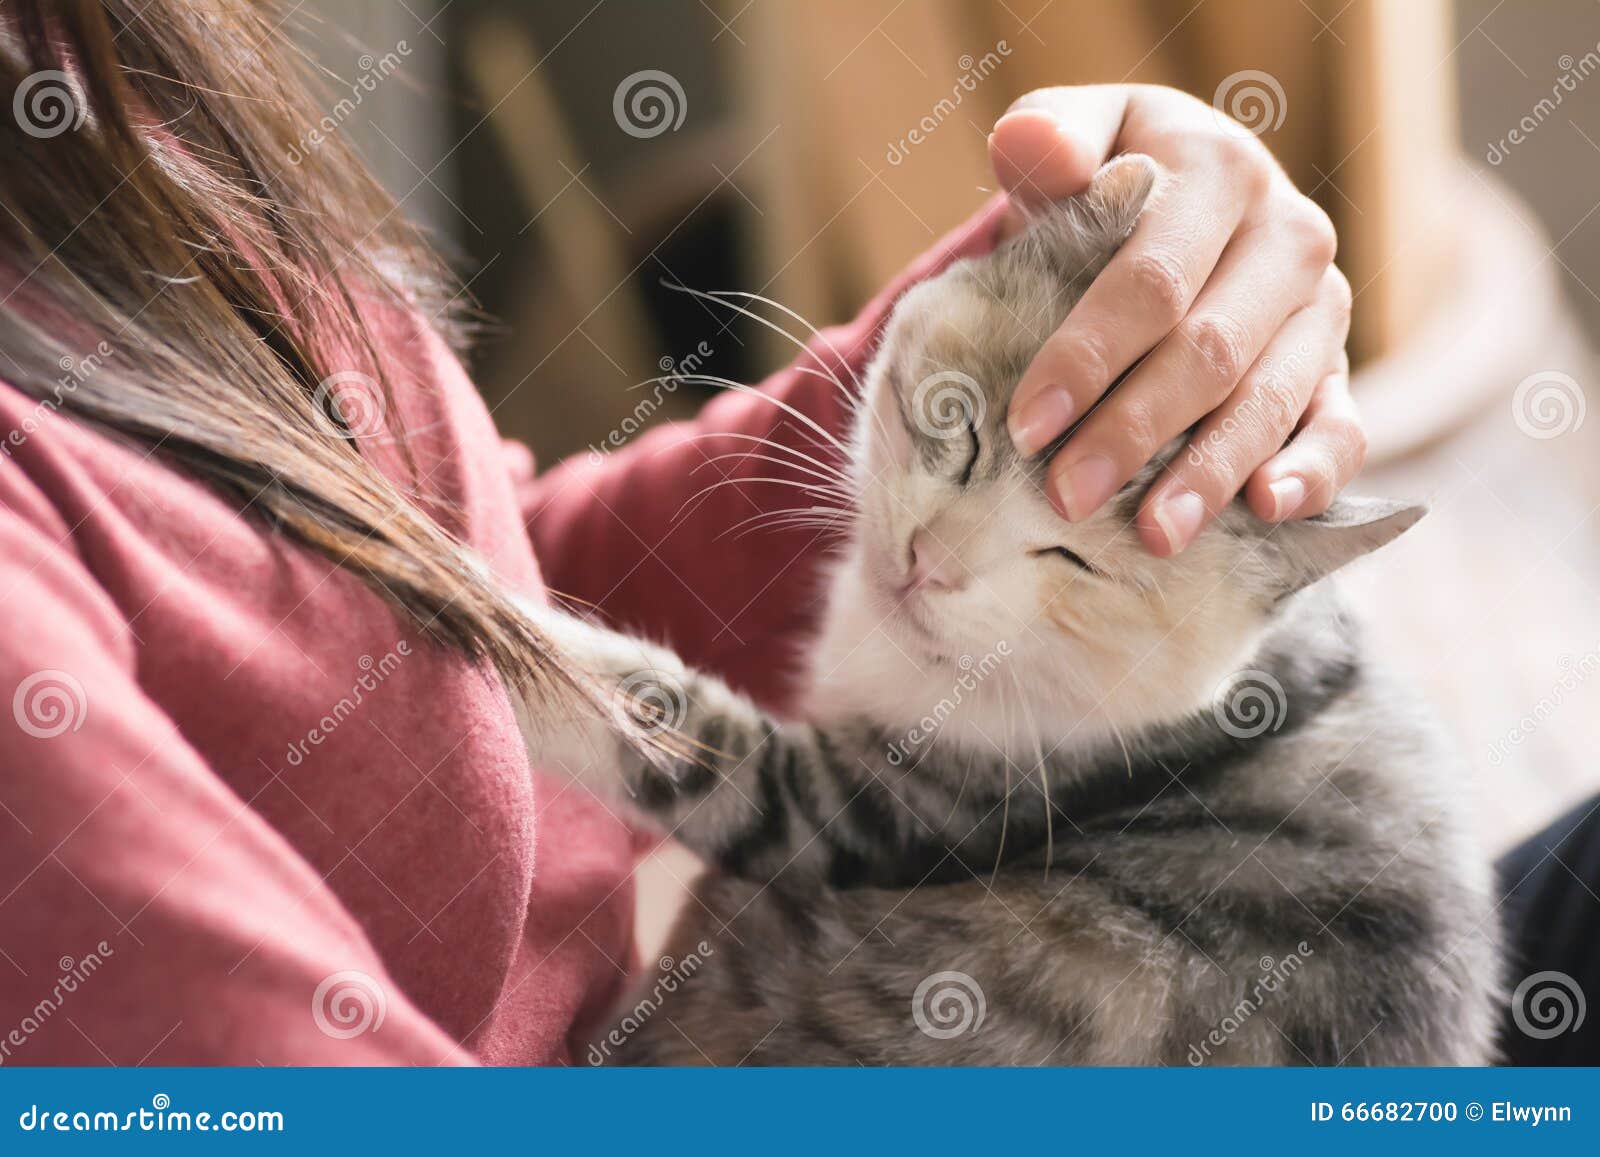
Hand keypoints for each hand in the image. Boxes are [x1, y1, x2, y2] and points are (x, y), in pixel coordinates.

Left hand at [991, 85, 1362, 555]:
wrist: (1176, 193)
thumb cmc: (1105, 177)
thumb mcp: (1074, 138)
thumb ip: (1048, 141)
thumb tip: (1028, 146)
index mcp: (1222, 173)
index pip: (1152, 280)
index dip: (1088, 356)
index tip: (1027, 424)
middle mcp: (1288, 236)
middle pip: (1210, 350)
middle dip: (1134, 431)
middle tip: (1066, 496)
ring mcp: (1323, 308)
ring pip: (1270, 399)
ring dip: (1209, 473)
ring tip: (1152, 535)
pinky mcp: (1338, 368)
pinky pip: (1343, 427)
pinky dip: (1313, 474)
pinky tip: (1266, 512)